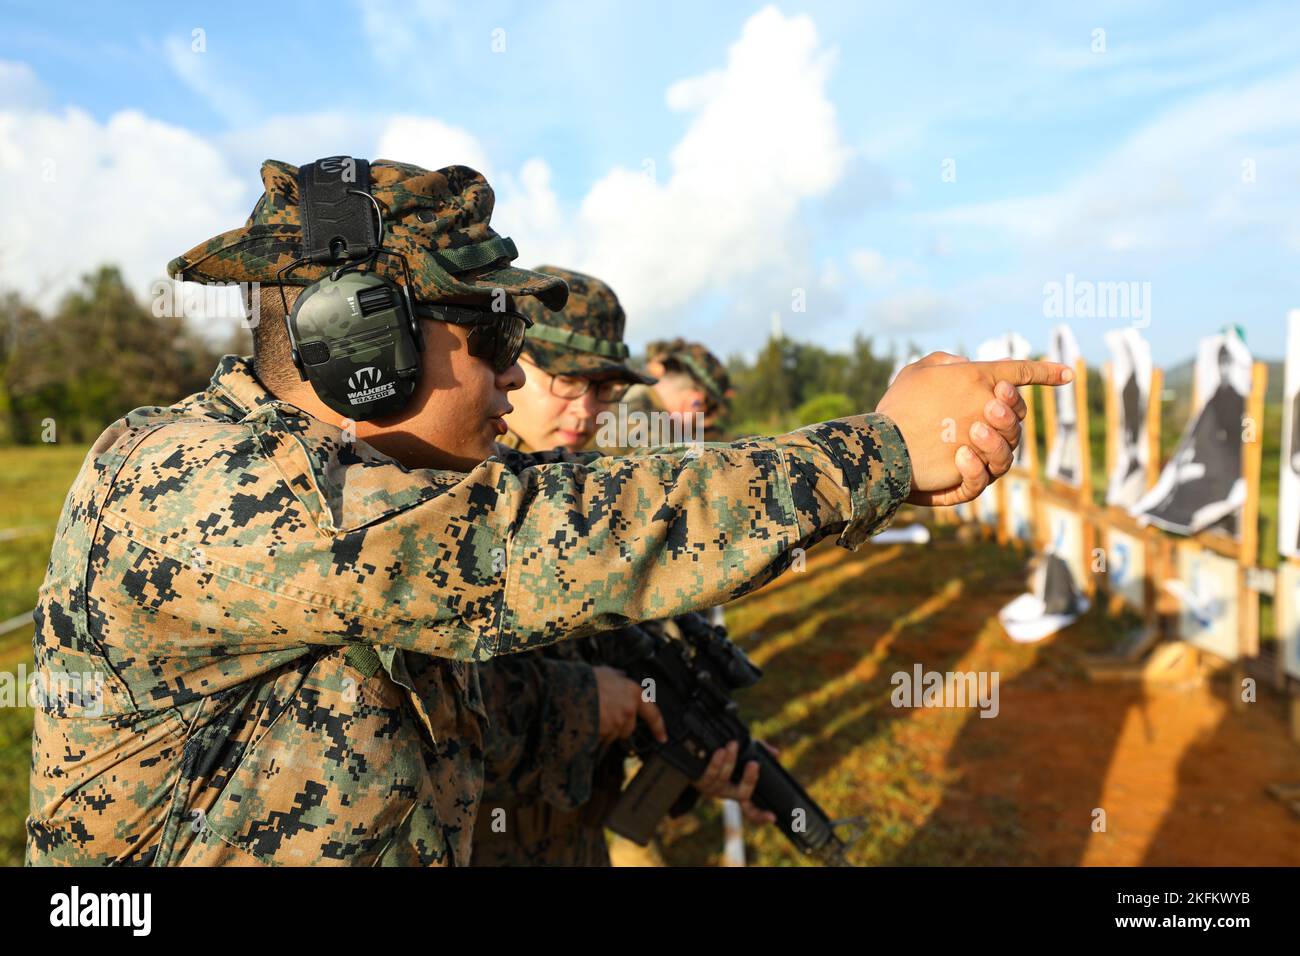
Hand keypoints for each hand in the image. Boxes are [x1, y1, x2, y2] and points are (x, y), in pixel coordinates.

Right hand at [593, 665, 666, 744]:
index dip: (658, 727)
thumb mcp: (606, 672)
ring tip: (591, 716)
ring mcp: (617, 722)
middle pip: (629, 728)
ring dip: (605, 730)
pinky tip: (587, 723)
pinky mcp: (605, 732)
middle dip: (619, 726)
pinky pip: (602, 739)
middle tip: (603, 716)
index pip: (653, 713)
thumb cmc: (587, 679)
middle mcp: (628, 709)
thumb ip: (618, 677)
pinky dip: (596, 735)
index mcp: (633, 693)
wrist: (570, 689)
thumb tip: (621, 675)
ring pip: (614, 735)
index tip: (662, 737)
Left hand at [694, 740, 777, 824]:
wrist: (694, 757)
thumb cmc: (723, 757)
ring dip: (729, 761)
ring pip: (724, 778)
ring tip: (733, 745)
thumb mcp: (743, 753)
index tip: (772, 817)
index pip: (752, 809)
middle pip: (742, 793)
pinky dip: (715, 762)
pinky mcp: (699, 781)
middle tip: (754, 764)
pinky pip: (708, 773)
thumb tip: (775, 753)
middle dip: (749, 779)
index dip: (762, 814)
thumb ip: (760, 752)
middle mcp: (726, 793)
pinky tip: (719, 751)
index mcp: (738, 791)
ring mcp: (713, 788)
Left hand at [876, 352, 1070, 506]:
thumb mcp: (917, 376)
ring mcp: (977, 462)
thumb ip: (944, 364)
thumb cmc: (898, 410)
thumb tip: (968, 363)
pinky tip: (961, 455)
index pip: (1017, 386)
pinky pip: (979, 481)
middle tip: (991, 402)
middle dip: (1008, 413)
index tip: (1067, 373)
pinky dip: (975, 468)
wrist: (874, 449)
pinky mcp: (963, 485)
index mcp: (981, 403)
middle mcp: (986, 434)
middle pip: (1015, 425)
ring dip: (995, 441)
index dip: (1043, 377)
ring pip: (1005, 456)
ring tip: (974, 428)